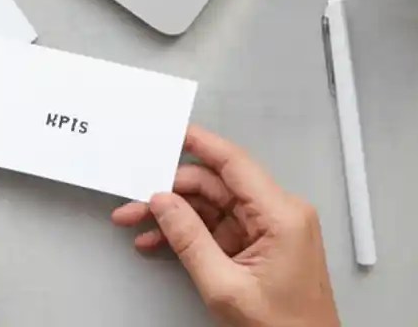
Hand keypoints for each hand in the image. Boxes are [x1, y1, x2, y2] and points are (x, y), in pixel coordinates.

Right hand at [112, 126, 338, 326]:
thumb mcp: (225, 286)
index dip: (200, 143)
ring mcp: (270, 229)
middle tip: (135, 202)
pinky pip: (218, 228)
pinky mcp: (260, 245)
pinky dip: (189, 234)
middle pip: (215, 186)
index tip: (171, 131)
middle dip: (171, 193)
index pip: (233, 163)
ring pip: (212, 207)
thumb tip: (164, 203)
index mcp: (282, 215)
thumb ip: (189, 240)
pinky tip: (159, 243)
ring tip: (137, 224)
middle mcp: (280, 214)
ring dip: (174, 216)